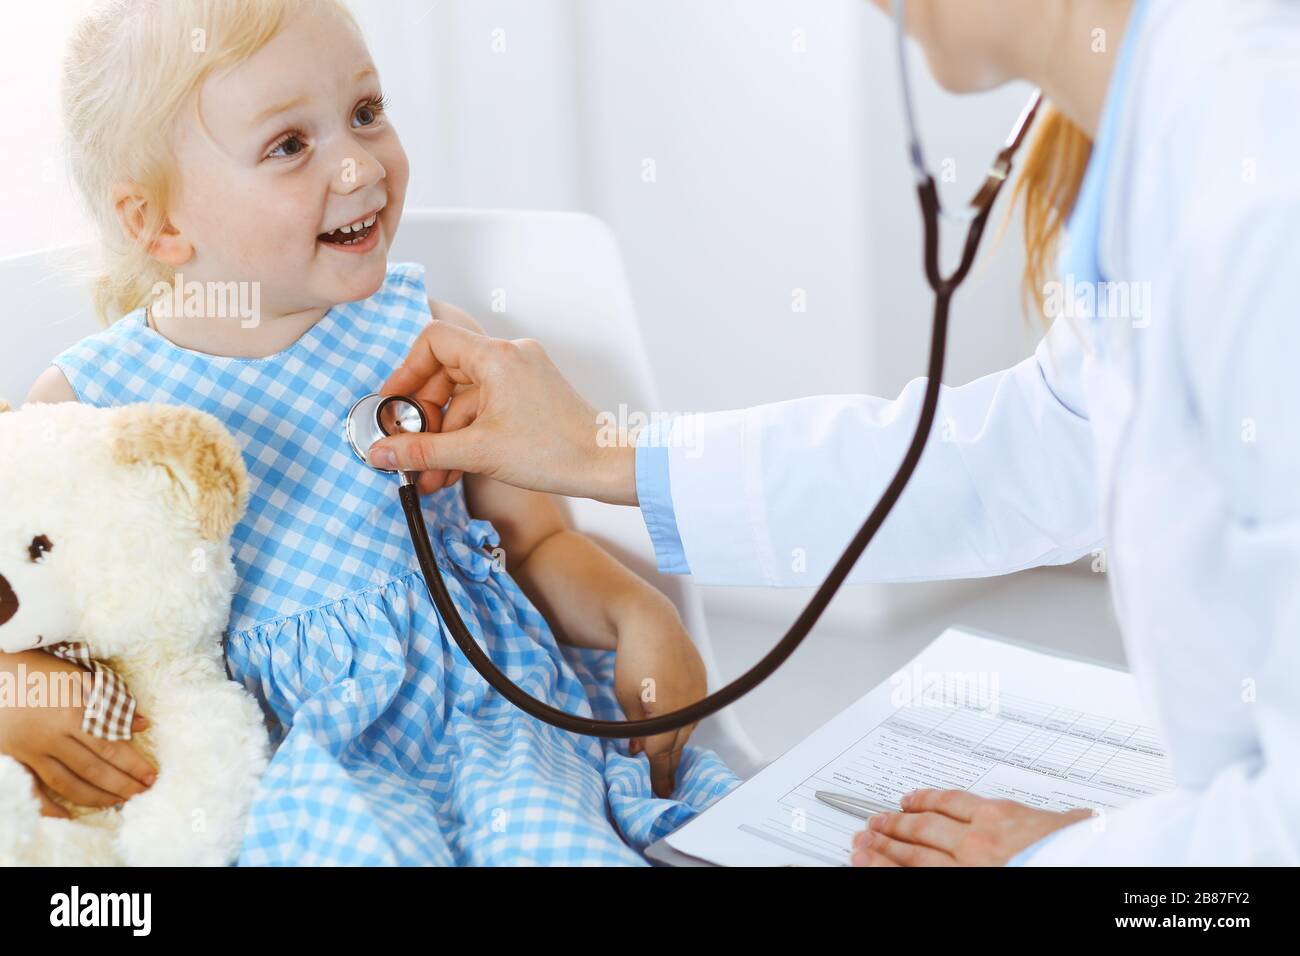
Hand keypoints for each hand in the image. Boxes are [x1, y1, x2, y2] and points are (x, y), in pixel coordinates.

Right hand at [0, 650, 155, 814]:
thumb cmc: (38, 669)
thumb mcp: (77, 675)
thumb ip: (111, 698)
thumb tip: (143, 723)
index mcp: (73, 711)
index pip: (111, 745)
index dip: (133, 764)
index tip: (151, 776)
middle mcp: (53, 735)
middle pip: (94, 768)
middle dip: (122, 784)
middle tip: (142, 793)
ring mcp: (31, 750)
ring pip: (68, 782)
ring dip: (96, 796)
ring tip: (118, 801)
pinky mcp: (12, 757)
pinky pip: (31, 788)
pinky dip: (48, 806)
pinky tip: (67, 816)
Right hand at [370, 321, 638, 504]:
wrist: (608, 466)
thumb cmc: (558, 452)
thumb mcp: (478, 452)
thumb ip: (424, 450)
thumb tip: (381, 452)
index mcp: (498, 356)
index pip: (434, 339)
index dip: (406, 370)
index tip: (391, 403)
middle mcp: (511, 357)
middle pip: (447, 372)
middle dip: (424, 415)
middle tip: (408, 447)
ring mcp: (523, 377)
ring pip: (466, 397)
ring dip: (445, 435)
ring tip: (429, 475)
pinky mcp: (531, 397)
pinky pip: (487, 408)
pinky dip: (469, 435)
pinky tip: (453, 470)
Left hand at [612, 596, 707, 797]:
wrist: (651, 621)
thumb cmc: (632, 657)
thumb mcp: (626, 696)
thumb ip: (636, 726)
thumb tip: (640, 748)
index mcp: (668, 712)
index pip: (662, 752)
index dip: (657, 773)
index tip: (659, 790)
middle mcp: (689, 705)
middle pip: (677, 744)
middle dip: (669, 763)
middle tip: (664, 784)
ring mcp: (699, 693)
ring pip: (688, 729)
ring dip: (676, 744)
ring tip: (667, 759)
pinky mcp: (702, 682)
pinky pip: (694, 713)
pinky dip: (683, 724)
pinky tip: (674, 729)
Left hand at [850, 789, 1093, 865]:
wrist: (1097, 866)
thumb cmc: (1087, 851)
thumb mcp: (1075, 827)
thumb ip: (1058, 822)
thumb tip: (1079, 819)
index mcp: (1004, 818)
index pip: (952, 803)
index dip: (925, 800)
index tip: (908, 800)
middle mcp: (980, 841)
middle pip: (925, 829)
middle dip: (894, 826)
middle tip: (871, 822)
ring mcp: (969, 867)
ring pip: (915, 857)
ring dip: (883, 849)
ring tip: (861, 844)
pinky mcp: (966, 887)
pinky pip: (920, 879)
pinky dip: (894, 872)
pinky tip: (873, 866)